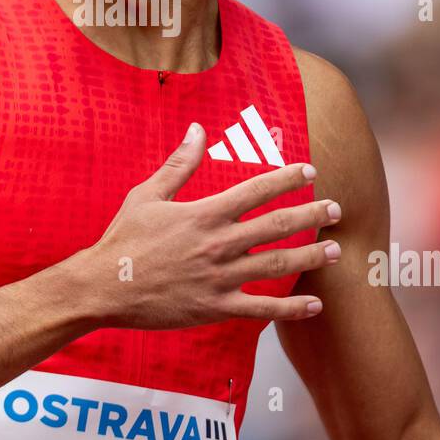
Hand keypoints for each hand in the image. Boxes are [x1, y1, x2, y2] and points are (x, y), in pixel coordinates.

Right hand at [78, 122, 341, 329]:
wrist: (102, 287)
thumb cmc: (123, 239)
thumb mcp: (147, 194)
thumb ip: (178, 164)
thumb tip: (197, 130)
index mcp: (204, 214)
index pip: (256, 190)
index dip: (287, 178)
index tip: (310, 170)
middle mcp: (218, 244)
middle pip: (276, 226)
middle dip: (311, 214)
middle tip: (336, 208)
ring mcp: (219, 278)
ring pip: (276, 265)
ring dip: (310, 256)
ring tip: (336, 250)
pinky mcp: (215, 308)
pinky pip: (261, 309)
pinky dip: (290, 308)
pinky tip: (314, 305)